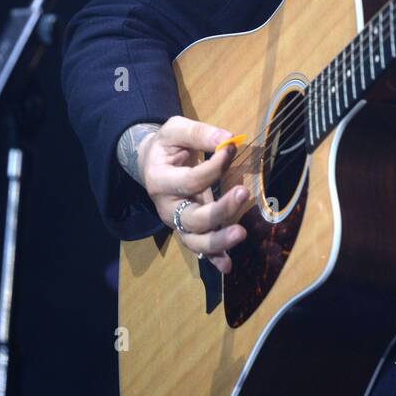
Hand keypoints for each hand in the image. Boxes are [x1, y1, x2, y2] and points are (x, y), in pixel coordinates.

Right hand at [136, 117, 248, 273]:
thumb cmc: (166, 146)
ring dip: (218, 241)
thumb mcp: (176, 130)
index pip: (190, 180)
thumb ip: (199, 134)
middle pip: (192, 217)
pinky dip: (214, 259)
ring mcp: (177, 223)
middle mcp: (166, 207)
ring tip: (240, 233)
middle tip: (244, 193)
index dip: (214, 166)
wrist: (151, 163)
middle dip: (219, 209)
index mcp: (159, 180)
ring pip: (194, 240)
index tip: (231, 148)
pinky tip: (228, 265)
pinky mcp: (188, 230)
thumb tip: (227, 138)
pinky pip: (200, 249)